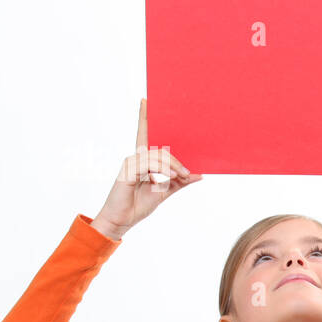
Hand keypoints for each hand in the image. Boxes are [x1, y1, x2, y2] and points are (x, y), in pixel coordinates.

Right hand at [93, 99, 202, 238]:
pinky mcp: (128, 171)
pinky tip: (172, 178)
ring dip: (174, 166)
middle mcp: (135, 157)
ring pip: (158, 156)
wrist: (122, 221)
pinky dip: (164, 170)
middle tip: (188, 172)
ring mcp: (130, 163)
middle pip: (160, 148)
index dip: (144, 117)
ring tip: (183, 177)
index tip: (145, 100)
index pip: (144, 134)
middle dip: (176, 158)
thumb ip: (180, 182)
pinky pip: (150, 165)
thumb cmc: (138, 205)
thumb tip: (199, 174)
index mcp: (143, 160)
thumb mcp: (165, 192)